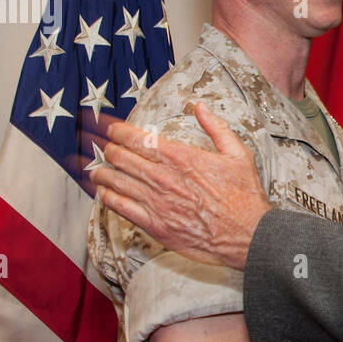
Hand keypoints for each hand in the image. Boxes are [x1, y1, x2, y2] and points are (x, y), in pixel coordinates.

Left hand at [90, 101, 269, 268]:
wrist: (247, 234)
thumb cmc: (244, 196)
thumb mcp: (237, 153)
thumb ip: (215, 127)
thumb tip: (199, 106)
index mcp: (180, 157)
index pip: (138, 138)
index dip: (118, 131)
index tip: (111, 128)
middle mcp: (163, 177)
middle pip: (122, 157)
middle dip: (107, 149)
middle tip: (102, 146)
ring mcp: (156, 202)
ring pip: (117, 182)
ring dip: (101, 173)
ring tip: (95, 170)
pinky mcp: (155, 225)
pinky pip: (122, 208)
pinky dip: (108, 198)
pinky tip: (103, 193)